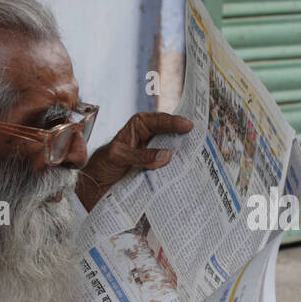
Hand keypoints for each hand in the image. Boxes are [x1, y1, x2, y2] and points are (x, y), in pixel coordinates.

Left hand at [76, 112, 192, 211]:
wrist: (98, 181)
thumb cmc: (105, 162)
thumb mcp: (119, 157)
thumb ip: (141, 156)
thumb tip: (166, 155)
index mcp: (140, 124)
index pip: (161, 120)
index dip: (175, 122)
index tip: (188, 126)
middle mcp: (150, 133)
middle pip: (172, 132)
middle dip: (185, 136)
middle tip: (201, 139)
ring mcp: (154, 148)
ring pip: (173, 147)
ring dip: (183, 152)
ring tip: (199, 154)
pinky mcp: (156, 163)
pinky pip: (168, 162)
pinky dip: (177, 165)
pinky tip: (186, 169)